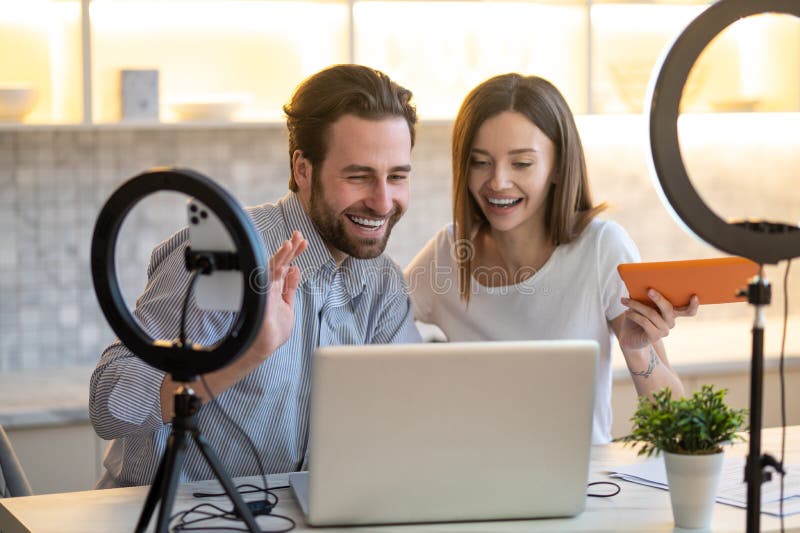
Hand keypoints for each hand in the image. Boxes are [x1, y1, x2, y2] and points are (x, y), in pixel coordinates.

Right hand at [248, 231, 307, 358]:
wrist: (262, 346)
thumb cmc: (272, 331)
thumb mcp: (288, 306)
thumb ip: (291, 288)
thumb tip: (296, 270)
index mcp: (276, 289)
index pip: (286, 267)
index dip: (294, 254)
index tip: (303, 242)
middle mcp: (270, 286)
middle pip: (282, 262)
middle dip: (292, 248)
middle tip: (300, 235)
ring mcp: (265, 288)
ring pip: (276, 264)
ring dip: (287, 251)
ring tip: (295, 240)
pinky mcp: (262, 290)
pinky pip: (271, 271)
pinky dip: (279, 260)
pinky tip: (287, 250)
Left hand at [617, 289, 698, 350]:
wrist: (628, 336)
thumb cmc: (636, 317)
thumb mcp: (640, 304)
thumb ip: (644, 295)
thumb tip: (640, 280)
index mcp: (671, 312)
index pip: (688, 311)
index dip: (693, 305)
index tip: (694, 296)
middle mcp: (670, 322)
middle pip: (669, 309)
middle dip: (659, 298)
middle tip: (649, 290)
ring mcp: (664, 331)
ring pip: (652, 314)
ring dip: (637, 305)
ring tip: (624, 300)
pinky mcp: (654, 337)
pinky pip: (645, 322)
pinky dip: (634, 315)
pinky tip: (627, 312)